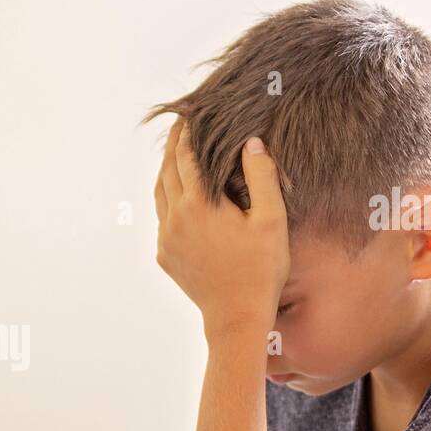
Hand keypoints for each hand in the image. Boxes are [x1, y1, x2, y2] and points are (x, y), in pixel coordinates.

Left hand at [155, 121, 289, 336]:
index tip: (188, 115)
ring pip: (159, 195)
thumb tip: (251, 143)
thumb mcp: (271, 219)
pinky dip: (167, 200)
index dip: (185, 133)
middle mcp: (174, 219)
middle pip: (166, 172)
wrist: (236, 316)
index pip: (184, 157)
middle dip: (172, 147)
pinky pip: (161, 219)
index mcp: (198, 205)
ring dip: (166, 172)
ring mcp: (166, 239)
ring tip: (175, 155)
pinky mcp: (165, 256)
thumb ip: (261, 176)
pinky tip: (178, 197)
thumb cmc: (261, 268)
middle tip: (179, 127)